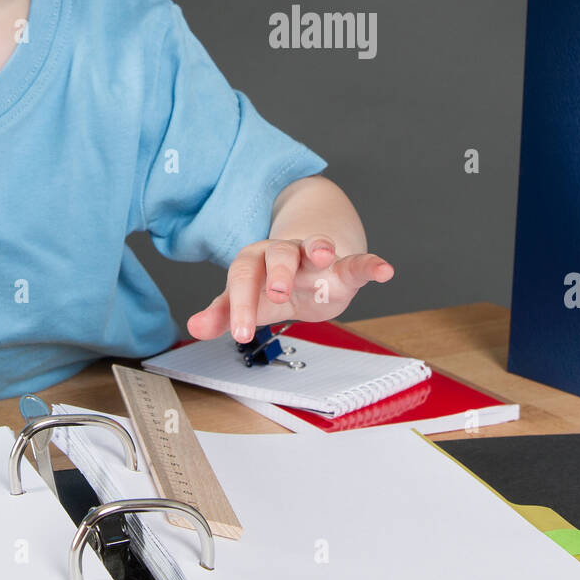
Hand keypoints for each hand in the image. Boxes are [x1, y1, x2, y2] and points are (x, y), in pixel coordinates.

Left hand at [186, 236, 394, 341]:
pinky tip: (384, 271)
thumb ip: (224, 312)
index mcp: (256, 262)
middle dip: (277, 271)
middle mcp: (285, 254)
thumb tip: (195, 325)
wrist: (307, 269)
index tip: (242, 333)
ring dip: (318, 247)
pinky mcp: (343, 268)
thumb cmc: (273, 285)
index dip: (241, 304)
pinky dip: (371, 265)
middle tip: (276, 292)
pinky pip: (358, 263)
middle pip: (278, 253)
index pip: (243, 277)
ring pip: (314, 246)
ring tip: (323, 254)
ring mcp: (315, 258)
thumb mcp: (248, 300)